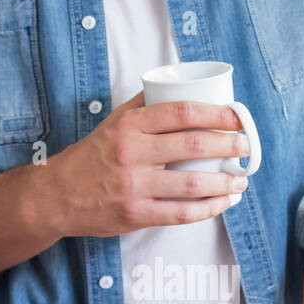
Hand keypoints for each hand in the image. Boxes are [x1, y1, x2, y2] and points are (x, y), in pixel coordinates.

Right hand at [45, 90, 251, 238]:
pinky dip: (209, 209)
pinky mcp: (135, 214)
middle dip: (230, 144)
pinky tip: (223, 203)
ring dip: (225, 181)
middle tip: (247, 147)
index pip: (182, 112)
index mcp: (129, 125)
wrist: (57, 194)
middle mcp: (131, 153)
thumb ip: (143, 107)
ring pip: (193, 183)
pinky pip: (182, 213)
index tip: (236, 117)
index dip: (216, 113)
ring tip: (240, 179)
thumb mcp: (112, 123)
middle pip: (194, 144)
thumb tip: (182, 88)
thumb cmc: (91, 156)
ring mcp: (133, 186)